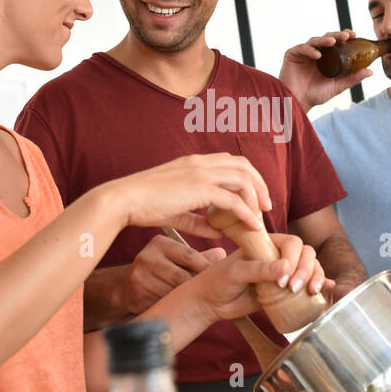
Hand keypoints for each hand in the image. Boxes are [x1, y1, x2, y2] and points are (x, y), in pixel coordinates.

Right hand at [107, 153, 271, 237]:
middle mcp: (200, 163)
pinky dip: (246, 213)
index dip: (247, 177)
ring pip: (243, 179)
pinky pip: (233, 200)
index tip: (254, 196)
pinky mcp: (199, 188)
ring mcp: (200, 173)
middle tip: (267, 205)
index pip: (231, 162)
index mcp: (194, 163)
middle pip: (243, 166)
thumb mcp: (176, 212)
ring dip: (256, 197)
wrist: (123, 200)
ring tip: (261, 217)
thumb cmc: (143, 206)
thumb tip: (218, 230)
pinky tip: (252, 226)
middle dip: (259, 185)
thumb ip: (198, 220)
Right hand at [122, 235, 225, 315]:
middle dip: (195, 287)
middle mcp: (147, 257)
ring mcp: (139, 277)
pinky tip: (176, 307)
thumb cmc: (160, 269)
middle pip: (182, 277)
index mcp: (159, 243)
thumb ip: (200, 258)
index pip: (190, 255)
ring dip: (184, 300)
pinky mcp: (137, 295)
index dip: (205, 269)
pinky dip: (172, 307)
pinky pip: (163, 305)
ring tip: (192, 301)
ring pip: (172, 293)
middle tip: (207, 294)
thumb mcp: (177, 258)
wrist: (126, 286)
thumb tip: (223, 255)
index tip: (216, 278)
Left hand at [177, 243, 329, 325]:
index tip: (283, 278)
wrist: (210, 303)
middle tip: (293, 288)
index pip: (292, 243)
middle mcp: (278, 255)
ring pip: (310, 268)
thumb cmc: (217, 281)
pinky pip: (305, 285)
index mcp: (266, 243)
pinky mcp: (284, 290)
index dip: (294, 259)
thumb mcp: (236, 273)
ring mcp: (282, 273)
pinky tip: (327, 288)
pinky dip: (319, 284)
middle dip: (306, 269)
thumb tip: (285, 269)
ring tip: (311, 292)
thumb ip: (259, 270)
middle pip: (306, 254)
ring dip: (315, 276)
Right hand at [279, 30, 371, 111]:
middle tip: (346, 35)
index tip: (354, 35)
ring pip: (314, 40)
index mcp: (326, 57)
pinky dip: (310, 50)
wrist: (298, 103)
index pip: (336, 42)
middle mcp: (315, 52)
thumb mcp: (338, 86)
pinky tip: (318, 55)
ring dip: (324, 40)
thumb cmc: (316, 94)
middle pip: (326, 38)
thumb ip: (353, 78)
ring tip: (333, 41)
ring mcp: (303, 53)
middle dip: (337, 35)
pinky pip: (301, 49)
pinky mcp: (292, 55)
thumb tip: (371, 72)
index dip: (344, 36)